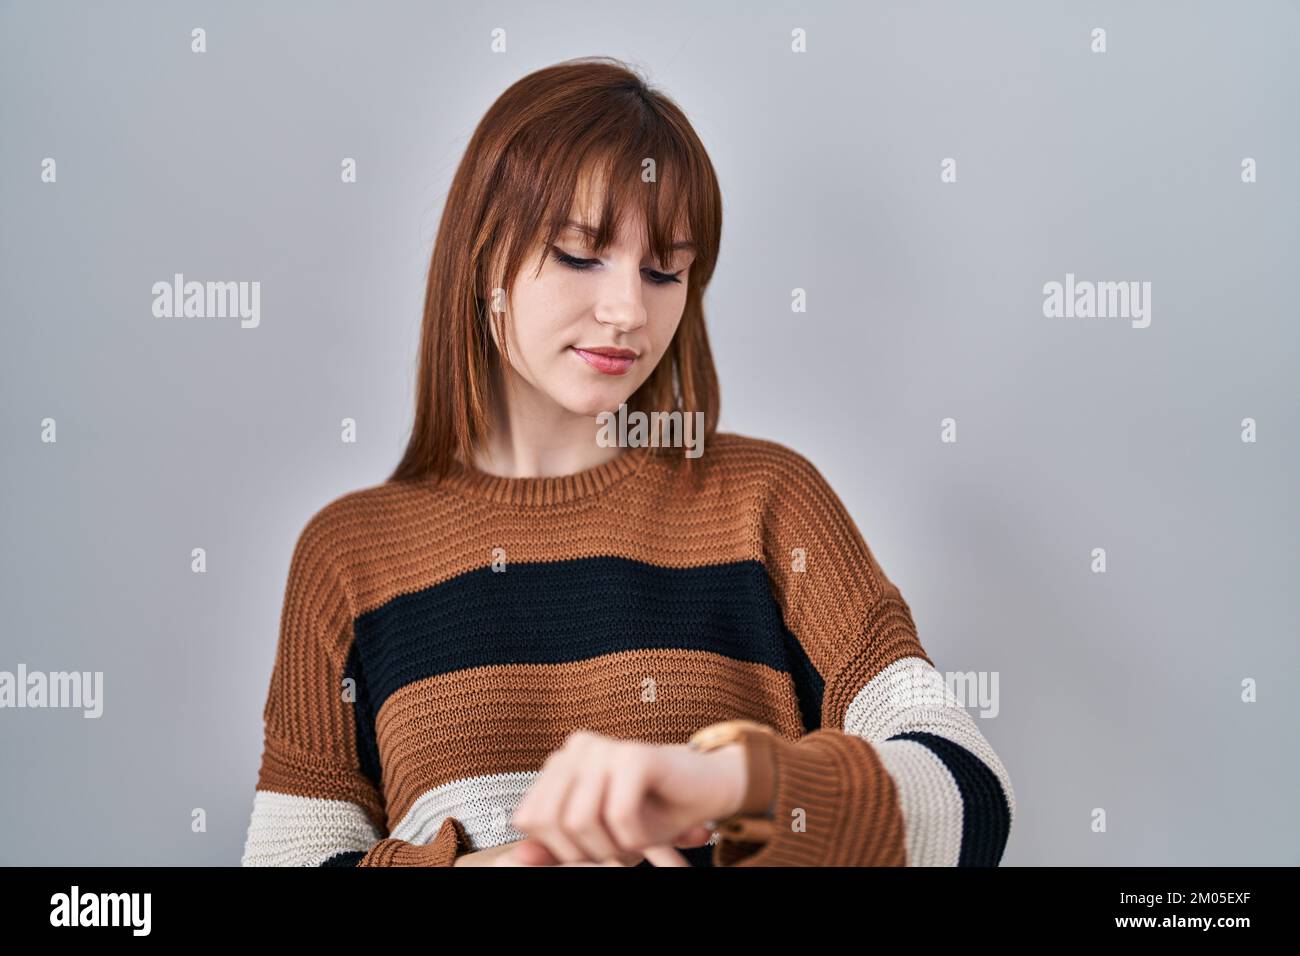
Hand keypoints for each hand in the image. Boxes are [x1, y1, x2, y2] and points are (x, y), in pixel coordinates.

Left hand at [502, 729, 749, 865]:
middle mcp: (576, 746)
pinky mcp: (634, 755)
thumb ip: (556, 847)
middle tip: (619, 853)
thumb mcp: (598, 837)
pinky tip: (652, 833)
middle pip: (551, 822)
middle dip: (585, 852)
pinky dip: (635, 839)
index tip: (596, 849)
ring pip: (580, 821)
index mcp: (561, 761)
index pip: (529, 818)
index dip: (560, 849)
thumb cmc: (652, 813)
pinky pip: (617, 816)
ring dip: (611, 848)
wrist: (709, 791)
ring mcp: (605, 746)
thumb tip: (516, 859)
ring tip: (635, 844)